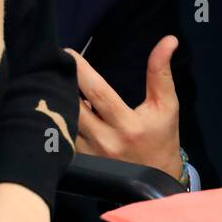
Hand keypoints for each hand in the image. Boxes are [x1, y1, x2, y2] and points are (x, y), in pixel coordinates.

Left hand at [67, 36, 182, 179]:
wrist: (157, 181)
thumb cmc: (161, 138)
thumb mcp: (166, 106)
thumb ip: (161, 73)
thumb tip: (168, 40)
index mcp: (128, 125)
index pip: (98, 92)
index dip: (80, 70)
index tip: (68, 52)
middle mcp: (106, 141)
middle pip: (74, 105)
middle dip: (62, 81)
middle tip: (54, 63)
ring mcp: (91, 154)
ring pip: (65, 121)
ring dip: (59, 99)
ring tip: (53, 80)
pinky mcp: (82, 162)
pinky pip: (64, 136)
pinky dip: (61, 118)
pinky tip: (59, 105)